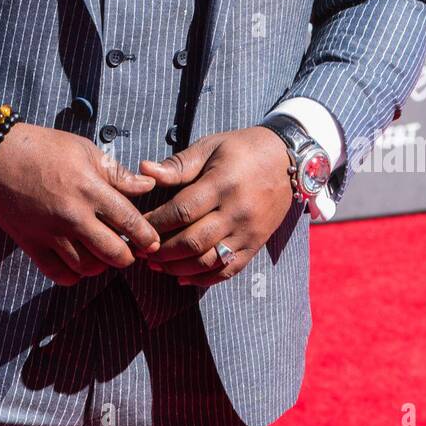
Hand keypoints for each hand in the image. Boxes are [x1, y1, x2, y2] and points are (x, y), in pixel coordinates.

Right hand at [0, 122, 165, 286]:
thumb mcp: (85, 151)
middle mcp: (73, 215)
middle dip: (127, 257)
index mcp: (90, 189)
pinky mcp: (31, 243)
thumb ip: (117, 173)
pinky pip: (58, 273)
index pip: (128, 221)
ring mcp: (50, 232)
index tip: (152, 242)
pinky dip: (73, 275)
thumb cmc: (44, 147)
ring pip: (87, 267)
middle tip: (129, 252)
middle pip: (112, 253)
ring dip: (100, 266)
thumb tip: (147, 185)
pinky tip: (78, 264)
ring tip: (103, 256)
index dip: (146, 237)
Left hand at [137, 127, 293, 286]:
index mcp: (222, 184)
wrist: (287, 159)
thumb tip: (144, 170)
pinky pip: (229, 270)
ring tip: (156, 265)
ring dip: (178, 268)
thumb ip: (178, 164)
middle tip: (141, 250)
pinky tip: (183, 278)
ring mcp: (248, 231)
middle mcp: (236, 212)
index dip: (156, 222)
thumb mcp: (211, 146)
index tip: (138, 226)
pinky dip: (204, 279)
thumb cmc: (242, 149)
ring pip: (208, 260)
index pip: (182, 211)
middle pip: (193, 241)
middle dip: (162, 250)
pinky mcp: (256, 244)